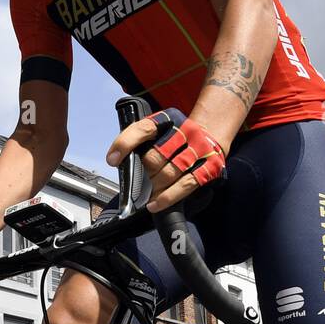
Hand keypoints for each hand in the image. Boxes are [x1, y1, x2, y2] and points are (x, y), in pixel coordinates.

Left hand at [105, 112, 225, 214]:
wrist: (212, 133)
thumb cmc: (177, 137)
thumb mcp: (159, 129)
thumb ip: (138, 140)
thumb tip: (116, 160)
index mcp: (168, 120)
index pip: (143, 129)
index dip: (125, 144)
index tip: (112, 160)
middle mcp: (185, 131)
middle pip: (154, 157)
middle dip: (144, 174)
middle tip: (141, 181)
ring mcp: (199, 149)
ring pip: (168, 173)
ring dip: (153, 187)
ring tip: (148, 194)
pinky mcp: (209, 167)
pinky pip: (185, 185)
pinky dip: (167, 197)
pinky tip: (155, 203)